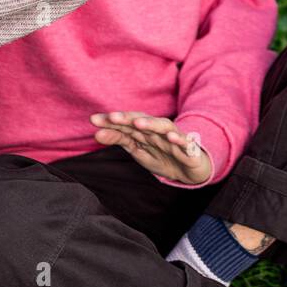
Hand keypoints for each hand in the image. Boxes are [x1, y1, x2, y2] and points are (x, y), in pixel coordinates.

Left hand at [90, 111, 212, 184]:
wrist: (192, 169)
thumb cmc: (164, 156)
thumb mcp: (138, 150)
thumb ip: (119, 139)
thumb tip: (96, 133)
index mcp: (145, 132)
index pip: (126, 124)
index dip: (111, 122)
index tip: (94, 120)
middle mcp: (158, 131)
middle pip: (142, 121)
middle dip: (127, 119)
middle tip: (112, 117)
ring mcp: (174, 139)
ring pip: (163, 128)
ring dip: (151, 124)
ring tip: (138, 124)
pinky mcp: (190, 148)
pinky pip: (185, 142)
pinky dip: (178, 139)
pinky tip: (171, 137)